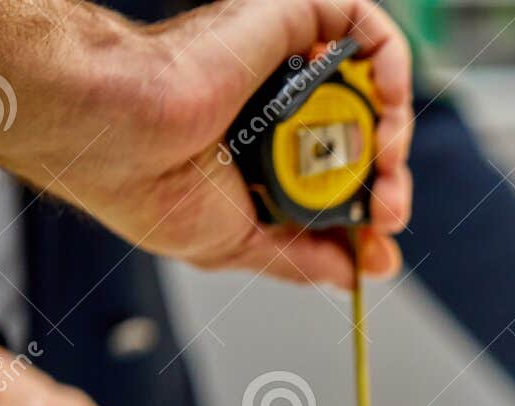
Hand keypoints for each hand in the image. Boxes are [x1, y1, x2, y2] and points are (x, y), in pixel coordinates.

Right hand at [0, 0, 413, 287]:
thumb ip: (301, 256)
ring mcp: (285, 63)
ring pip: (372, 91)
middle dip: (387, 182)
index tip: (378, 242)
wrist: (120, 136)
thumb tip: (356, 273)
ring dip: (394, 135)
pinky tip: (389, 106)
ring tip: (384, 167)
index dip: (368, 209)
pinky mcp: (291, 21)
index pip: (336, 178)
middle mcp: (274, 104)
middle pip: (362, 138)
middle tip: (386, 213)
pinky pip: (365, 30)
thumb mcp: (237, 243)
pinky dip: (393, 67)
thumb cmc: (148, 185)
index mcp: (258, 152)